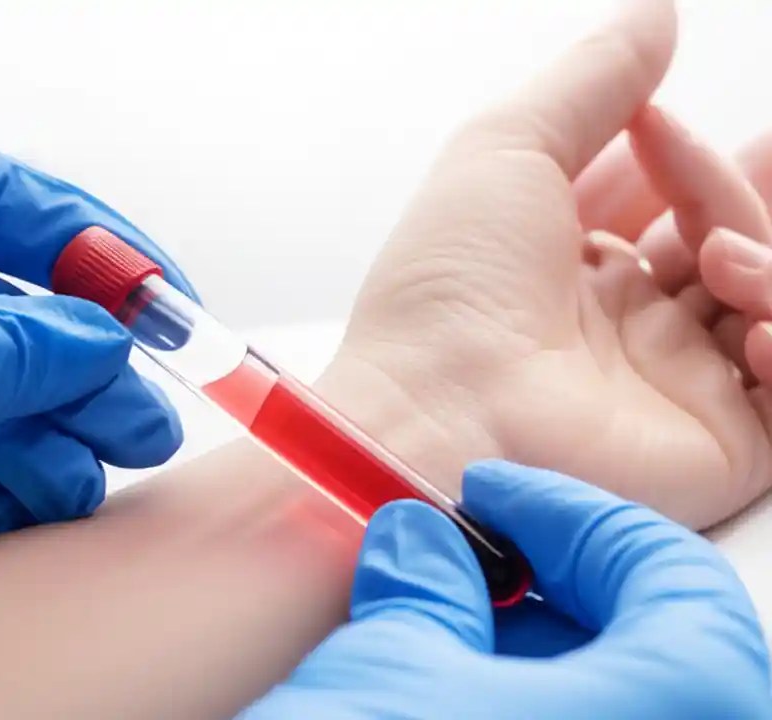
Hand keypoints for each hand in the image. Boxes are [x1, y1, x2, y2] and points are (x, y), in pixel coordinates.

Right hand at [240, 461, 771, 719]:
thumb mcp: (388, 669)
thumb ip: (425, 589)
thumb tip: (420, 545)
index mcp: (689, 709)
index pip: (663, 570)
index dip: (564, 511)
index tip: (491, 492)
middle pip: (658, 647)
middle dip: (548, 592)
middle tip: (462, 562)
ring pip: (623, 715)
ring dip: (538, 666)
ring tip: (441, 641)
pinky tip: (447, 711)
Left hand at [320, 0, 771, 528]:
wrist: (440, 408)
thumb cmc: (449, 287)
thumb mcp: (508, 152)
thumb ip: (591, 83)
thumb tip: (657, 14)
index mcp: (576, 266)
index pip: (669, 200)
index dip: (689, 157)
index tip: (658, 119)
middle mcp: (630, 326)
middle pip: (731, 245)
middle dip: (747, 197)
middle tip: (770, 151)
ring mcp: (675, 387)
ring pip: (767, 299)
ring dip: (762, 254)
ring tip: (715, 252)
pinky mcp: (717, 446)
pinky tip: (754, 319)